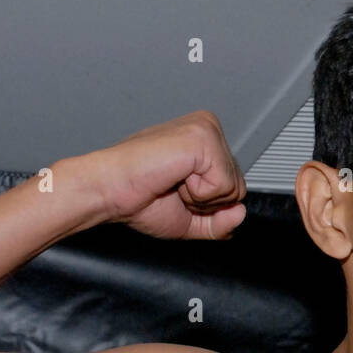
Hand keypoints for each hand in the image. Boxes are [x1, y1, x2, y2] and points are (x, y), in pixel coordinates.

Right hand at [74, 110, 246, 240]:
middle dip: (206, 204)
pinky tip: (174, 178)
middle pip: (239, 189)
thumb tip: (241, 213)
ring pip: (235, 188)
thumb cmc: (139, 199)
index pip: (234, 187)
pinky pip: (224, 185)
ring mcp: (207, 130)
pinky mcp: (204, 137)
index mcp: (205, 142)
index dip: (207, 205)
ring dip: (201, 199)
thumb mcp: (190, 220)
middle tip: (173, 189)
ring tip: (172, 182)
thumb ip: (219, 223)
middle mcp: (208, 129)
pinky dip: (198, 194)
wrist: (111, 191)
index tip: (176, 193)